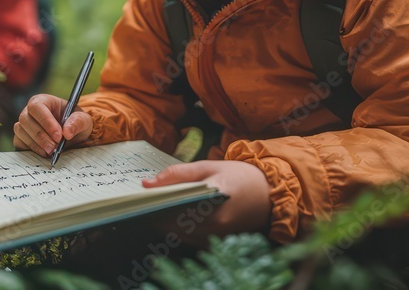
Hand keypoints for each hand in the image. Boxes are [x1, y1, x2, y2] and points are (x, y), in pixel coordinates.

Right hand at [13, 94, 92, 156]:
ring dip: (35, 143)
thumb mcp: (83, 119)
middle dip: (40, 135)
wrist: (73, 134)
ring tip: (51, 151)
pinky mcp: (22, 137)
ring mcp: (24, 124)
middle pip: (26, 120)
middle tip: (54, 147)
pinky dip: (30, 148)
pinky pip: (19, 142)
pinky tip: (43, 153)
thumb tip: (67, 132)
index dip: (46, 121)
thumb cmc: (76, 122)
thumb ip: (78, 122)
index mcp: (44, 101)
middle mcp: (30, 111)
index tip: (58, 136)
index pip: (37, 107)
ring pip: (20, 131)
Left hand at [142, 160, 271, 244]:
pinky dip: (180, 229)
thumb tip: (147, 183)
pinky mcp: (219, 242)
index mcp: (214, 204)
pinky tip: (171, 216)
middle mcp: (216, 226)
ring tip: (152, 208)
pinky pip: (191, 238)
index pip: (174, 210)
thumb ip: (177, 174)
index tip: (137, 201)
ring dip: (165, 224)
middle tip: (139, 205)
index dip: (153, 207)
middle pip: (174, 226)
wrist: (271, 193)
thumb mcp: (209, 166)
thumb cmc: (240, 176)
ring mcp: (218, 237)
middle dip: (156, 215)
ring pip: (181, 235)